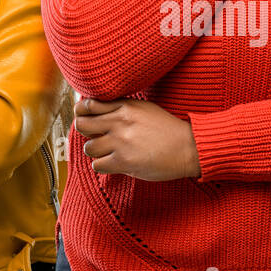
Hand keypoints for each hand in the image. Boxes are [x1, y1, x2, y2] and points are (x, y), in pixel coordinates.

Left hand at [74, 98, 200, 180]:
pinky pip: (97, 165)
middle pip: (82, 125)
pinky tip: (115, 163)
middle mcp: (120, 122)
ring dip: (96, 151)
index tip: (85, 117)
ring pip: (88, 147)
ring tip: (109, 152)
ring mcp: (120, 142)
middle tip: (95, 136)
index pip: (88, 105)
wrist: (188, 148)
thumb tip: (97, 110)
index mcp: (125, 107)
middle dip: (85, 132)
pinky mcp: (123, 162)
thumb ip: (122, 108)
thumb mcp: (145, 109)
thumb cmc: (167, 129)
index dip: (82, 112)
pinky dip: (104, 166)